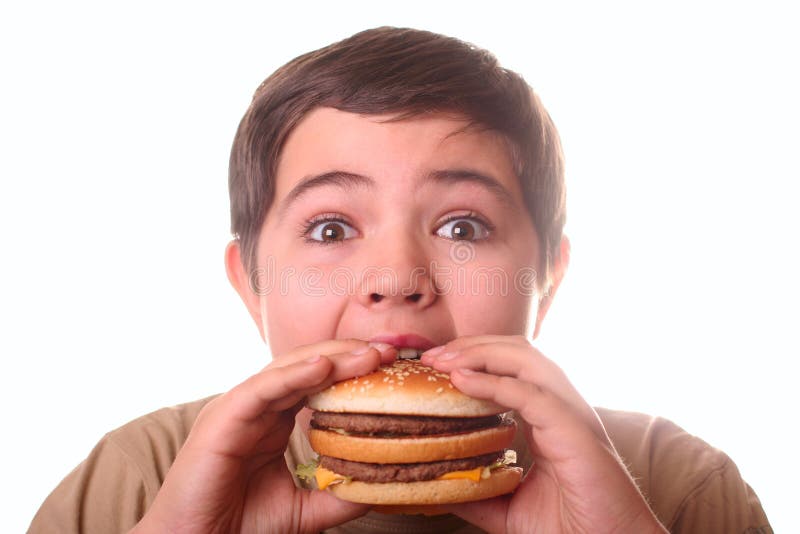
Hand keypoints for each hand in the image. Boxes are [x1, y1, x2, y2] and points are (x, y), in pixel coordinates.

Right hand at [131, 339, 396, 533]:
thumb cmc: (238, 526)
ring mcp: (238, 408)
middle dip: (349, 355)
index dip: (353, 371)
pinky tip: (324, 367)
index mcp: (272, 420)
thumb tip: (379, 487)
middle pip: (307, 367)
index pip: (317, 382)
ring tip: (368, 354)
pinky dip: (294, 375)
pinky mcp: (222, 418)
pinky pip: (262, 389)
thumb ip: (336, 495)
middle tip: (388, 351)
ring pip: (288, 370)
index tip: (392, 366)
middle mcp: (256, 407)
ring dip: (330, 358)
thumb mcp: (302, 510)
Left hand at [421, 335, 666, 533]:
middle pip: (516, 351)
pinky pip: (531, 394)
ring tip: (444, 361)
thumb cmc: (573, 527)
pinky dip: (494, 382)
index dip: (472, 356)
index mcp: (549, 416)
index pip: (510, 366)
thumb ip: (479, 489)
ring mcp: (571, 415)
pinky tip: (463, 381)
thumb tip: (438, 486)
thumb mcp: (510, 507)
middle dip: (471, 346)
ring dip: (480, 353)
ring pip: (527, 360)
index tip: (434, 364)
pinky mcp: (575, 432)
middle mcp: (562, 406)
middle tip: (431, 356)